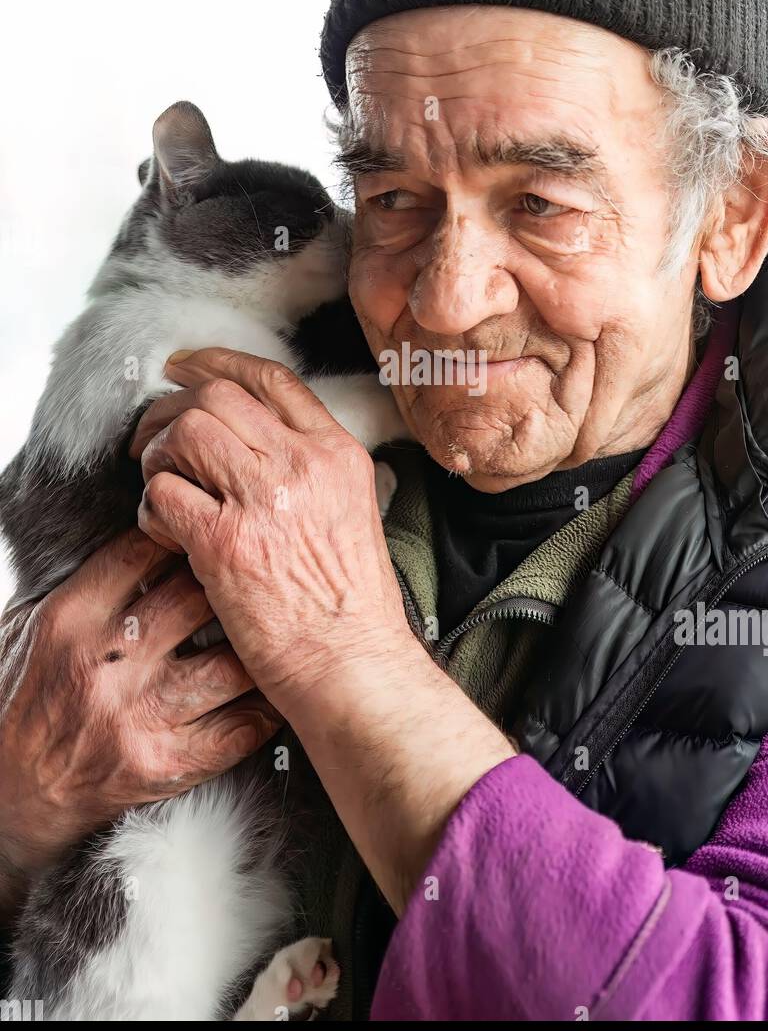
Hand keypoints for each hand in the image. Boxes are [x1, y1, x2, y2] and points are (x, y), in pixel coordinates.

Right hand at [0, 527, 281, 908]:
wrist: (11, 794)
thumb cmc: (26, 701)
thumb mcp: (33, 627)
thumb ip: (87, 584)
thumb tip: (147, 535)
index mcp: (71, 619)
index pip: (144, 552)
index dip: (184, 537)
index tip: (205, 537)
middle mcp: (107, 663)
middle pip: (198, 598)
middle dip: (229, 586)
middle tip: (252, 584)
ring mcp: (138, 716)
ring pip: (231, 664)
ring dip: (259, 650)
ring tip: (276, 637)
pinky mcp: (163, 764)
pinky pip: (239, 730)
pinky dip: (266, 710)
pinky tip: (274, 694)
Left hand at [131, 349, 514, 913]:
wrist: (354, 666)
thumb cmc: (351, 607)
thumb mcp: (352, 513)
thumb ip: (311, 471)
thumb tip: (255, 446)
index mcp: (336, 455)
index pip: (270, 379)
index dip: (216, 363)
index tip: (184, 368)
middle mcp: (302, 465)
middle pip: (216, 397)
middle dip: (170, 410)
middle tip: (150, 440)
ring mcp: (263, 500)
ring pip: (184, 433)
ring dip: (156, 456)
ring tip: (158, 487)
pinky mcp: (224, 542)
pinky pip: (163, 494)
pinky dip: (150, 508)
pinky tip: (164, 533)